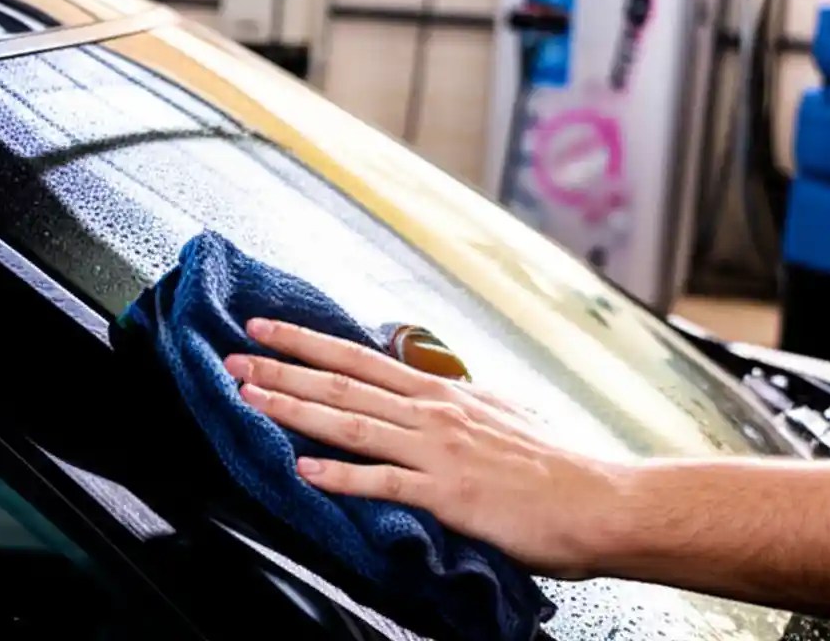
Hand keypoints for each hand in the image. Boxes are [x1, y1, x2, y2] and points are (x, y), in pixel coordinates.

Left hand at [223, 318, 636, 578]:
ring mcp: (438, 451)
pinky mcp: (448, 495)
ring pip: (352, 423)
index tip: (265, 327)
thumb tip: (433, 389)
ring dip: (295, 409)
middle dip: (282, 369)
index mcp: (441, 394)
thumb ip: (457, 403)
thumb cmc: (551, 466)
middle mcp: (433, 413)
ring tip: (249, 398)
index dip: (308, 342)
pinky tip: (303, 472)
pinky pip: (383, 484)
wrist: (597, 501)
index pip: (360, 359)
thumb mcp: (499, 415)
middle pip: (343, 385)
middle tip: (232, 357)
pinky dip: (341, 476)